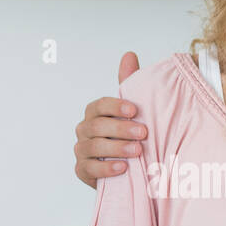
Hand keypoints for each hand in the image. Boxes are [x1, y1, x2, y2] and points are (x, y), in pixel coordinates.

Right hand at [73, 51, 146, 187]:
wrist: (131, 167)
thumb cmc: (130, 135)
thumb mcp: (133, 112)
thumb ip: (129, 84)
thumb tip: (129, 55)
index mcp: (95, 113)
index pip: (100, 105)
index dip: (116, 107)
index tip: (135, 111)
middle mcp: (84, 130)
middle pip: (97, 127)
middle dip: (121, 129)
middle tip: (143, 133)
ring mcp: (81, 151)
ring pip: (93, 147)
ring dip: (117, 148)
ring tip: (137, 151)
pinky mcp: (82, 170)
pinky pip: (89, 169)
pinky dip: (106, 169)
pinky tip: (123, 168)